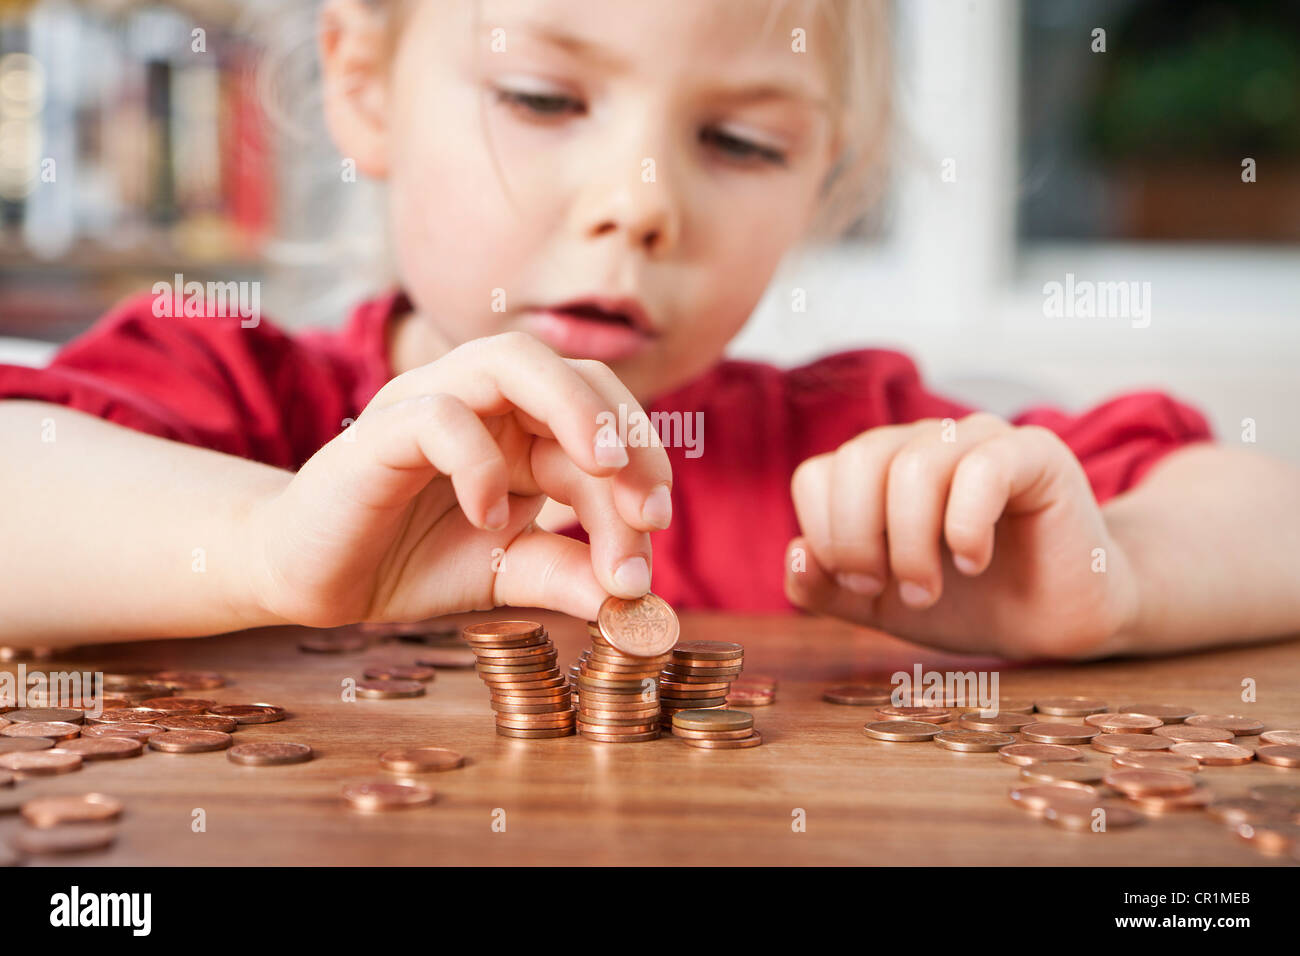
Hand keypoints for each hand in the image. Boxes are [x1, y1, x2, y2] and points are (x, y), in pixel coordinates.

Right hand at [241, 331, 671, 626]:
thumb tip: (637, 597)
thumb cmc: (409, 559)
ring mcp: (430, 404)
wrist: (313, 578)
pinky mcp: (380, 431)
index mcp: (522, 427)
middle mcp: (483, 401)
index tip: (654, 541)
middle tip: (651, 512)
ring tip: (603, 471)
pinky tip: (490, 519)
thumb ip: (566, 571)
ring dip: (573, 408)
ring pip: (512, 360)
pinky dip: (478, 461)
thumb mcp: (506, 571)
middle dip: (626, 438)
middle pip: (575, 376)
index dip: (641, 475)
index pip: (601, 426)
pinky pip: (439, 415)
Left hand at [784, 413, 1139, 658]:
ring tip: (929, 589)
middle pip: (857, 459)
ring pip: (914, 464)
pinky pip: (982, 468)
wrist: (1055, 620)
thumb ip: (827, 587)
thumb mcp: (881, 606)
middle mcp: (923, 444)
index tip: (858, 584)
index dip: (824, 533)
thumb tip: (794, 554)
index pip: (818, 474)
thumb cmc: (970, 602)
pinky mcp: (1034, 453)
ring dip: (911, 542)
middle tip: (887, 589)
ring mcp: (978, 441)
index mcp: (879, 471)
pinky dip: (964, 525)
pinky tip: (974, 562)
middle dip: (859, 537)